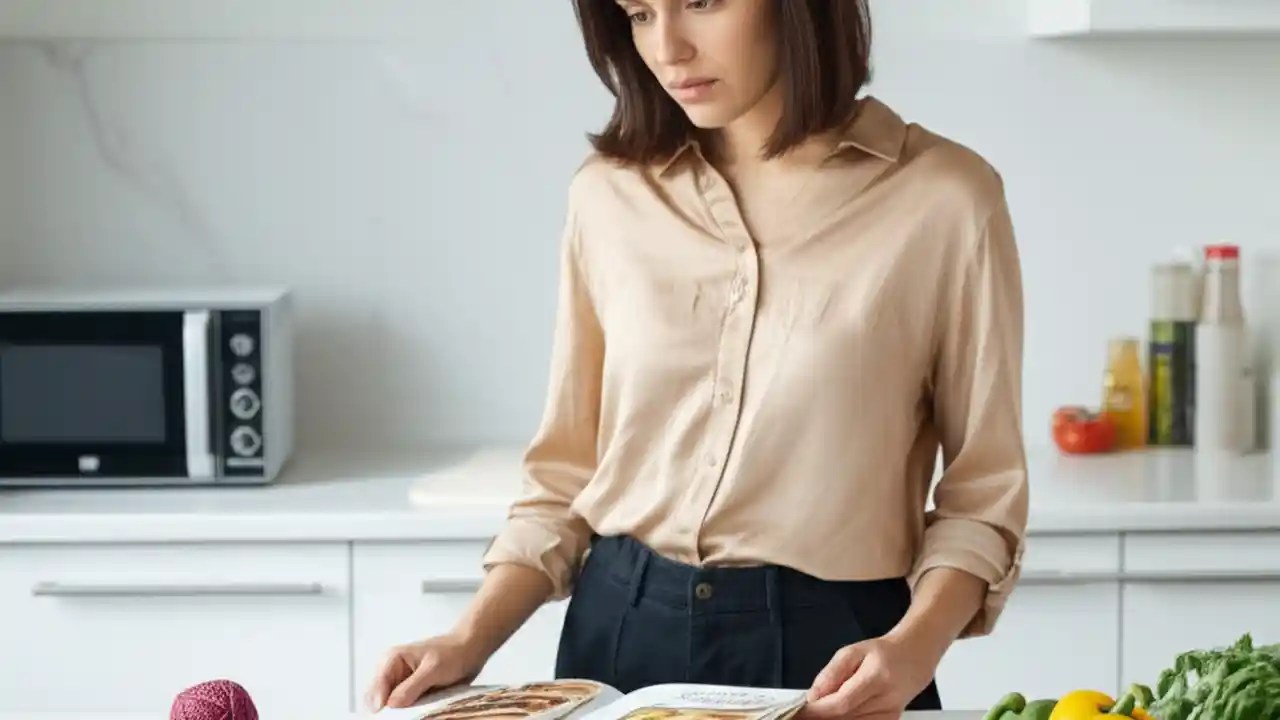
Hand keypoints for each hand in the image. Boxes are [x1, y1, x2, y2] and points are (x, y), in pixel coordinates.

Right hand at [364, 633, 487, 711]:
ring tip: (415, 713)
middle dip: (389, 711)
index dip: (381, 706)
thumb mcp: (432, 669)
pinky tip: (420, 714)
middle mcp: (392, 672)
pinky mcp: (411, 693)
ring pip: (391, 706)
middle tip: (407, 715)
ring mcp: (401, 684)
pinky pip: (404, 708)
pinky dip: (410, 713)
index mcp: (391, 660)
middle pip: (380, 699)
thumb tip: (391, 705)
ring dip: (400, 713)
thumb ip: (411, 687)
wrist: (470, 650)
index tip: (389, 718)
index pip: (377, 688)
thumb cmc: (453, 653)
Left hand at [799, 634, 943, 719]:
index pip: (842, 703)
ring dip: (832, 719)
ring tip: (817, 711)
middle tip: (802, 714)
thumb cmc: (882, 652)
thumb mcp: (852, 652)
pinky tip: (835, 714)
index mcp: (876, 677)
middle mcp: (887, 700)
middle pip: (846, 718)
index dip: (819, 711)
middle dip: (821, 717)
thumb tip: (813, 697)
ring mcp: (891, 714)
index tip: (800, 711)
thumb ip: (831, 674)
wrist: (915, 658)